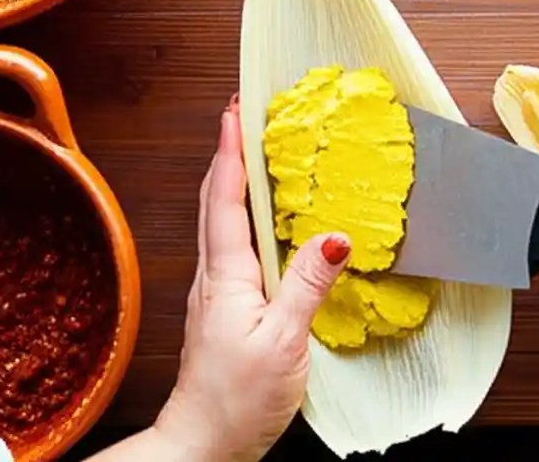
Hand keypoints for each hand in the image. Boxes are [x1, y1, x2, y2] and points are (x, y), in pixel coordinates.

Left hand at [90, 99, 350, 461]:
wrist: (202, 445)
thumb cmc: (237, 401)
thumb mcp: (283, 342)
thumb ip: (307, 286)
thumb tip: (335, 238)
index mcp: (226, 276)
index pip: (224, 198)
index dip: (230, 151)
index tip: (236, 110)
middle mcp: (215, 276)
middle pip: (216, 201)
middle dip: (229, 154)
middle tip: (245, 115)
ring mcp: (216, 292)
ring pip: (221, 222)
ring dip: (234, 182)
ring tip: (255, 153)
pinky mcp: (224, 309)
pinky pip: (232, 247)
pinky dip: (243, 217)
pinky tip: (264, 221)